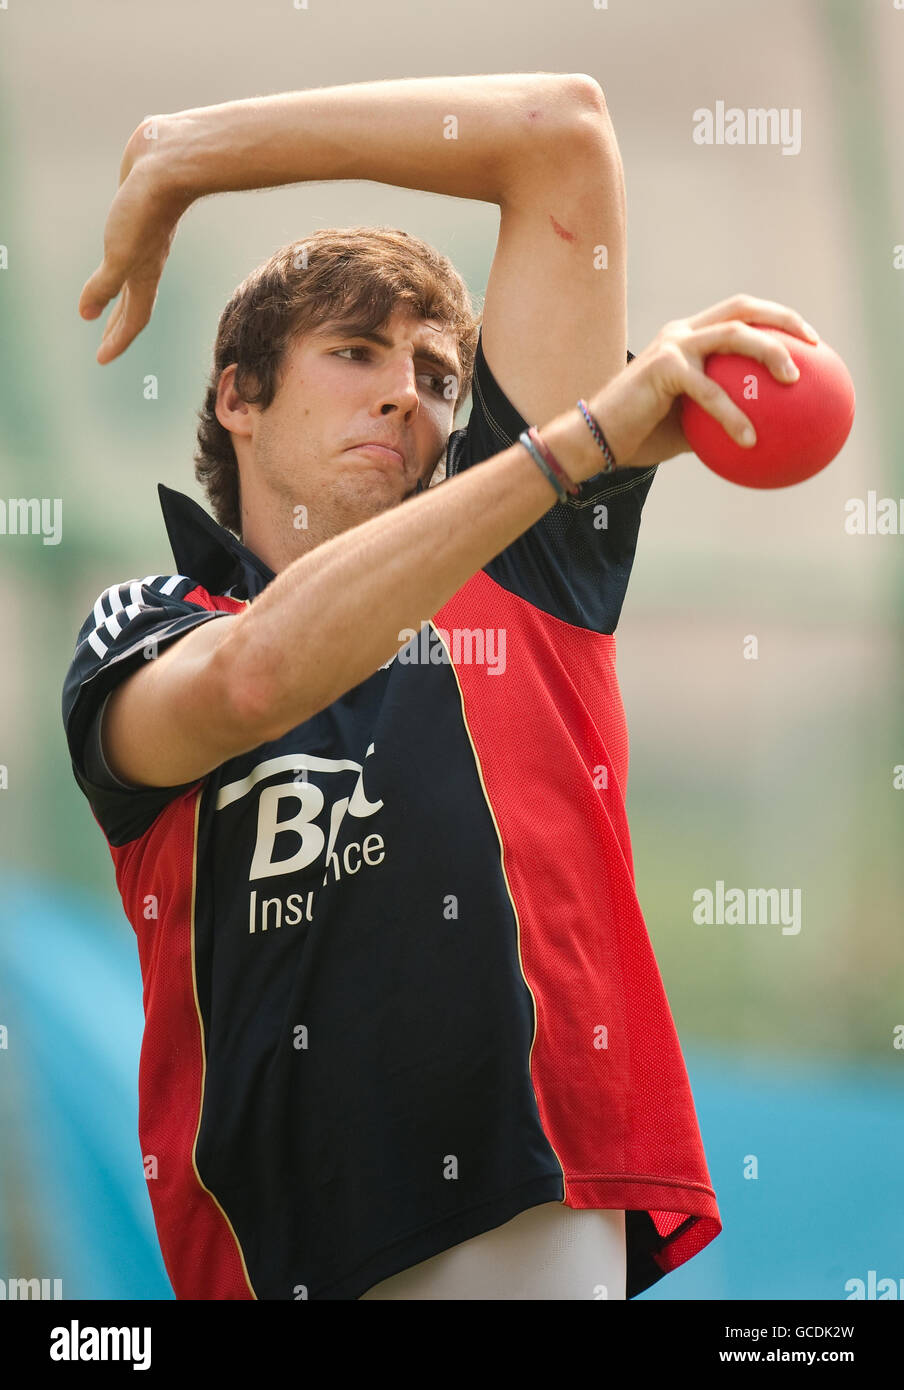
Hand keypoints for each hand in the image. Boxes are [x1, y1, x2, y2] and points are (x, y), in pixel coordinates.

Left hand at [78, 117, 192, 363]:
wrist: (171, 162)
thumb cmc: (148, 210)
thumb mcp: (118, 254)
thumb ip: (103, 285)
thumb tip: (85, 314)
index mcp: (143, 275)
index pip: (133, 319)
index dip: (116, 340)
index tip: (101, 359)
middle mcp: (147, 261)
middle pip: (132, 302)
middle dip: (118, 324)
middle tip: (105, 342)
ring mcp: (145, 239)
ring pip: (130, 275)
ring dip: (118, 293)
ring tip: (107, 301)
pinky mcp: (139, 214)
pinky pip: (125, 247)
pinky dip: (118, 260)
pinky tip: (114, 249)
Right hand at [591, 295, 819, 468]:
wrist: (594, 440)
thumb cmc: (639, 437)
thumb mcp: (689, 427)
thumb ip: (721, 419)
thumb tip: (764, 436)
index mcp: (688, 339)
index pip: (739, 314)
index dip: (776, 320)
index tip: (808, 342)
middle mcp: (682, 333)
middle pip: (742, 308)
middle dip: (783, 319)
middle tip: (814, 344)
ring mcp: (672, 346)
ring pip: (734, 334)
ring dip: (770, 351)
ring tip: (794, 379)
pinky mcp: (663, 368)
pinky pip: (710, 390)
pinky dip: (733, 415)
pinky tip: (751, 440)